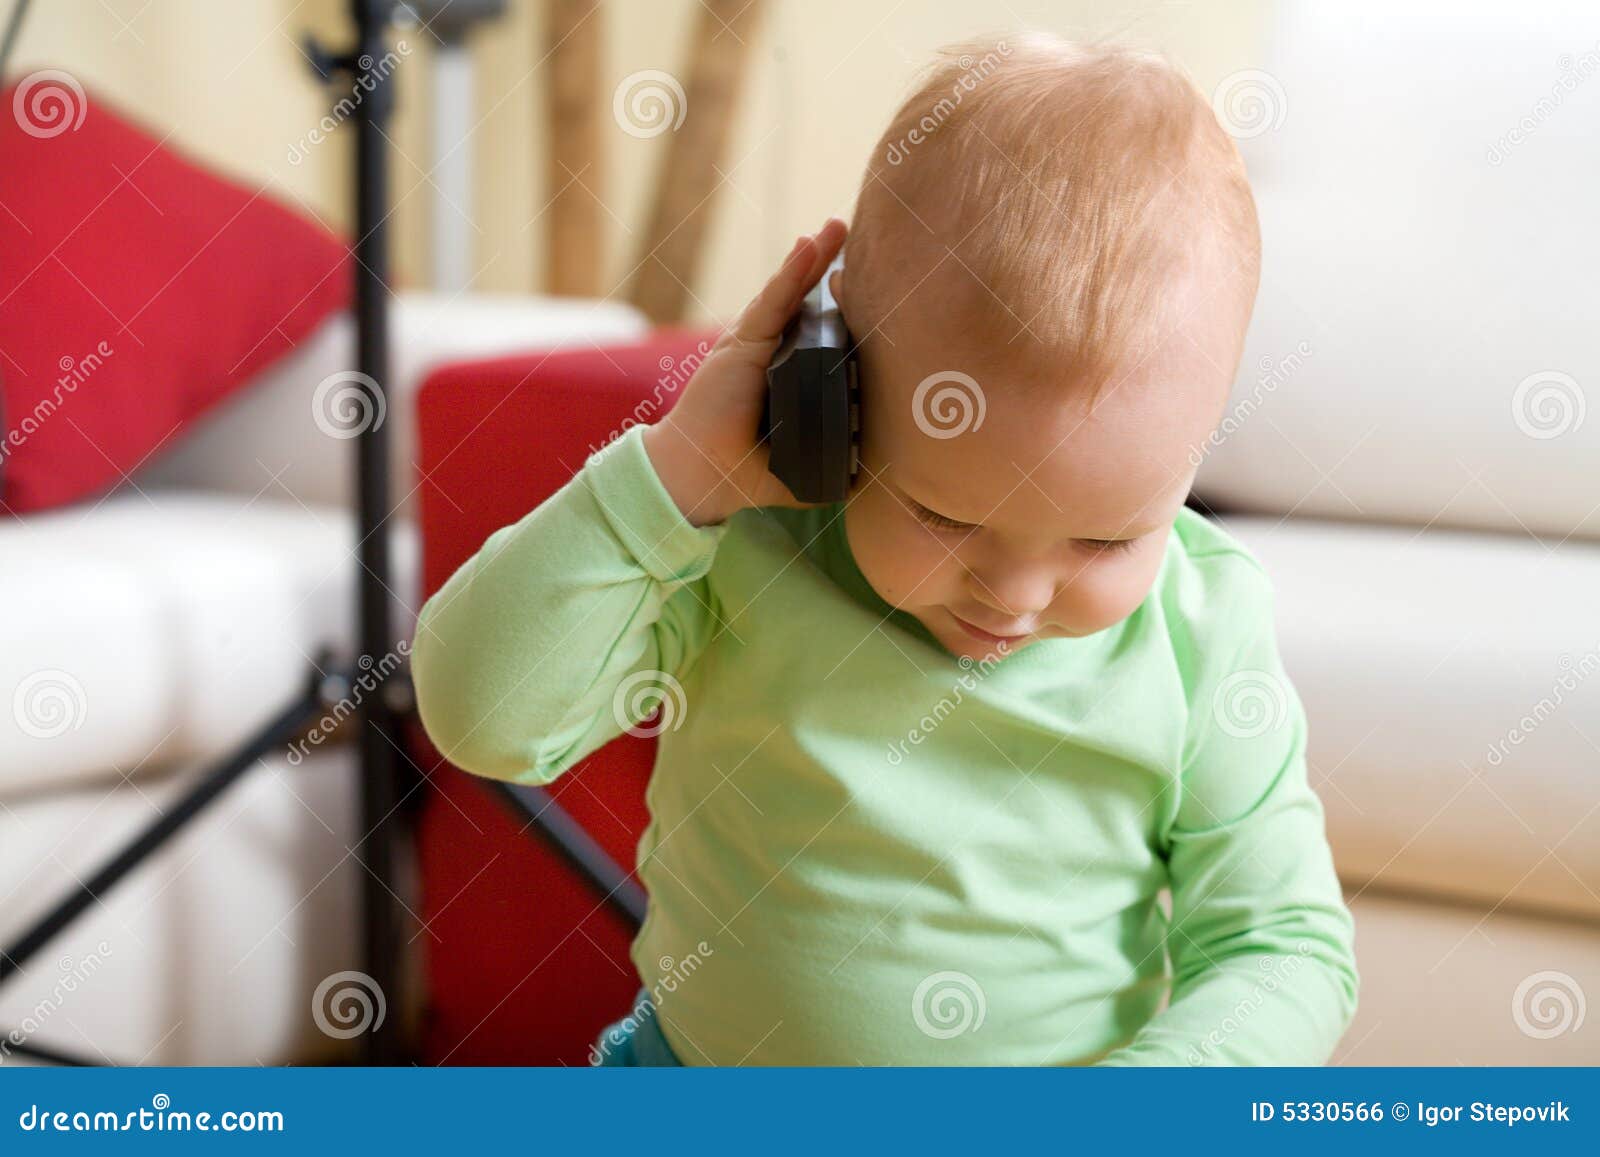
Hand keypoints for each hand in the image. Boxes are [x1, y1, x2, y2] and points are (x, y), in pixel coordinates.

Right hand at [643, 217, 848, 525]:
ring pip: (789, 292)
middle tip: (852, 234)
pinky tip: (809, 247)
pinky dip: (791, 274)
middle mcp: (767, 352)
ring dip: (814, 257)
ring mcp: (753, 344)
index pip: (814, 331)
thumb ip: (826, 470)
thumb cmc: (738, 473)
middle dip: (827, 267)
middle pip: (803, 300)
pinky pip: (771, 303)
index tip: (865, 282)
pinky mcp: (741, 344)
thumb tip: (860, 483)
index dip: (837, 306)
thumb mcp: (796, 470)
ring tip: (838, 227)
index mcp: (780, 374)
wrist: (699, 478)